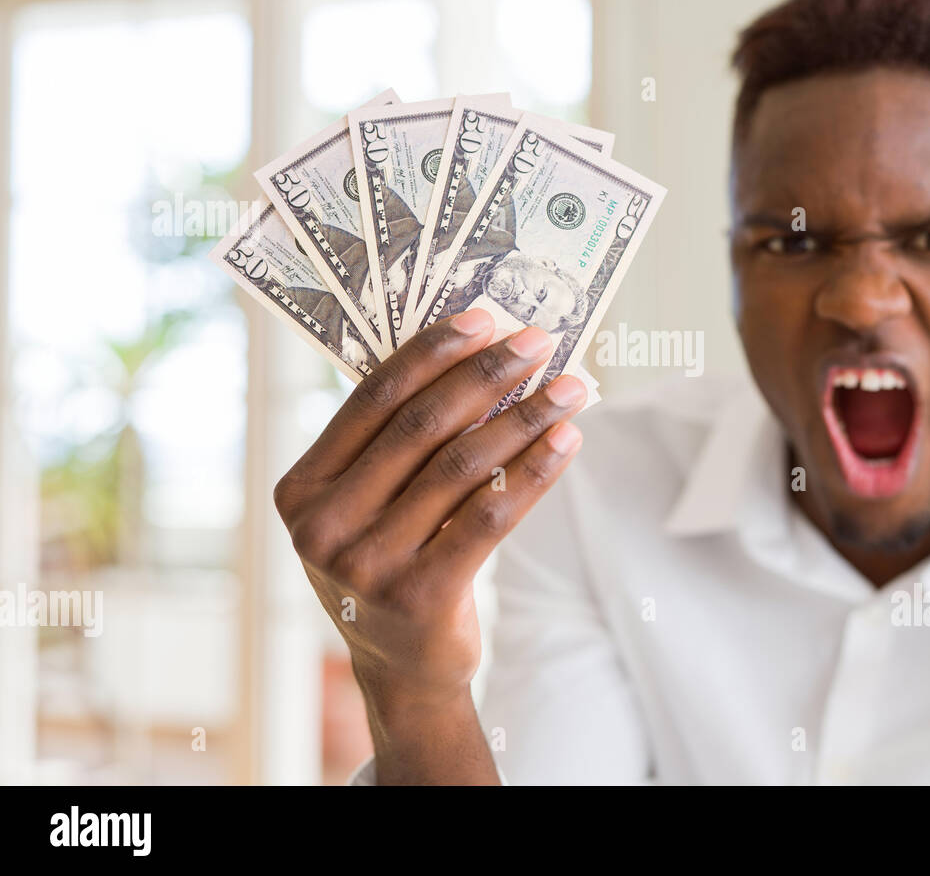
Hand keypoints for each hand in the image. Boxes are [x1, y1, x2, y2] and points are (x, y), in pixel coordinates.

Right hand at [272, 308, 585, 780]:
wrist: (400, 668)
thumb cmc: (391, 561)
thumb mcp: (367, 505)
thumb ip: (396, 444)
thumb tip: (477, 356)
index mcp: (301, 489)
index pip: (372, 399)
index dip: (432, 351)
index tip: (485, 317)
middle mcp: (323, 526)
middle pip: (421, 426)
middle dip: (488, 375)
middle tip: (539, 340)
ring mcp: (367, 565)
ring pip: (462, 467)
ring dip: (525, 417)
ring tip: (571, 388)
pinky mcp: (420, 595)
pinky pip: (489, 516)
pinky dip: (534, 471)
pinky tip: (566, 441)